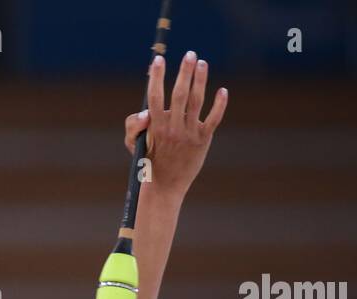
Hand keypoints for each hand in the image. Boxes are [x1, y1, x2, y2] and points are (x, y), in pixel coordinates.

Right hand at [123, 50, 226, 196]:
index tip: (158, 60)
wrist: (165, 186)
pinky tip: (223, 90)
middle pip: (179, 94)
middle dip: (184, 72)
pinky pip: (214, 118)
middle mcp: (173, 128)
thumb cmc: (148, 161)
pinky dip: (219, 104)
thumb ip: (132, 125)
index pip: (155, 97)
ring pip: (196, 101)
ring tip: (202, 63)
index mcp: (155, 127)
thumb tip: (146, 112)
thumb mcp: (133, 144)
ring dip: (200, 80)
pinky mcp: (203, 140)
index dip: (156, 77)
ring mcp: (189, 134)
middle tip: (189, 54)